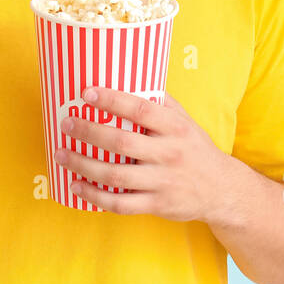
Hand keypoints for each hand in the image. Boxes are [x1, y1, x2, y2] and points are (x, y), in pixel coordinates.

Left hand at [54, 87, 234, 221]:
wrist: (222, 190)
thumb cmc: (195, 149)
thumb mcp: (185, 121)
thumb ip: (160, 103)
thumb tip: (130, 78)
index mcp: (175, 128)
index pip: (141, 109)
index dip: (112, 100)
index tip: (86, 93)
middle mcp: (169, 153)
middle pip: (122, 142)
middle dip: (89, 131)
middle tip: (66, 124)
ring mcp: (162, 181)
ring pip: (116, 174)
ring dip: (83, 164)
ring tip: (61, 154)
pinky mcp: (157, 204)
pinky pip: (120, 203)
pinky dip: (94, 195)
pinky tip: (77, 186)